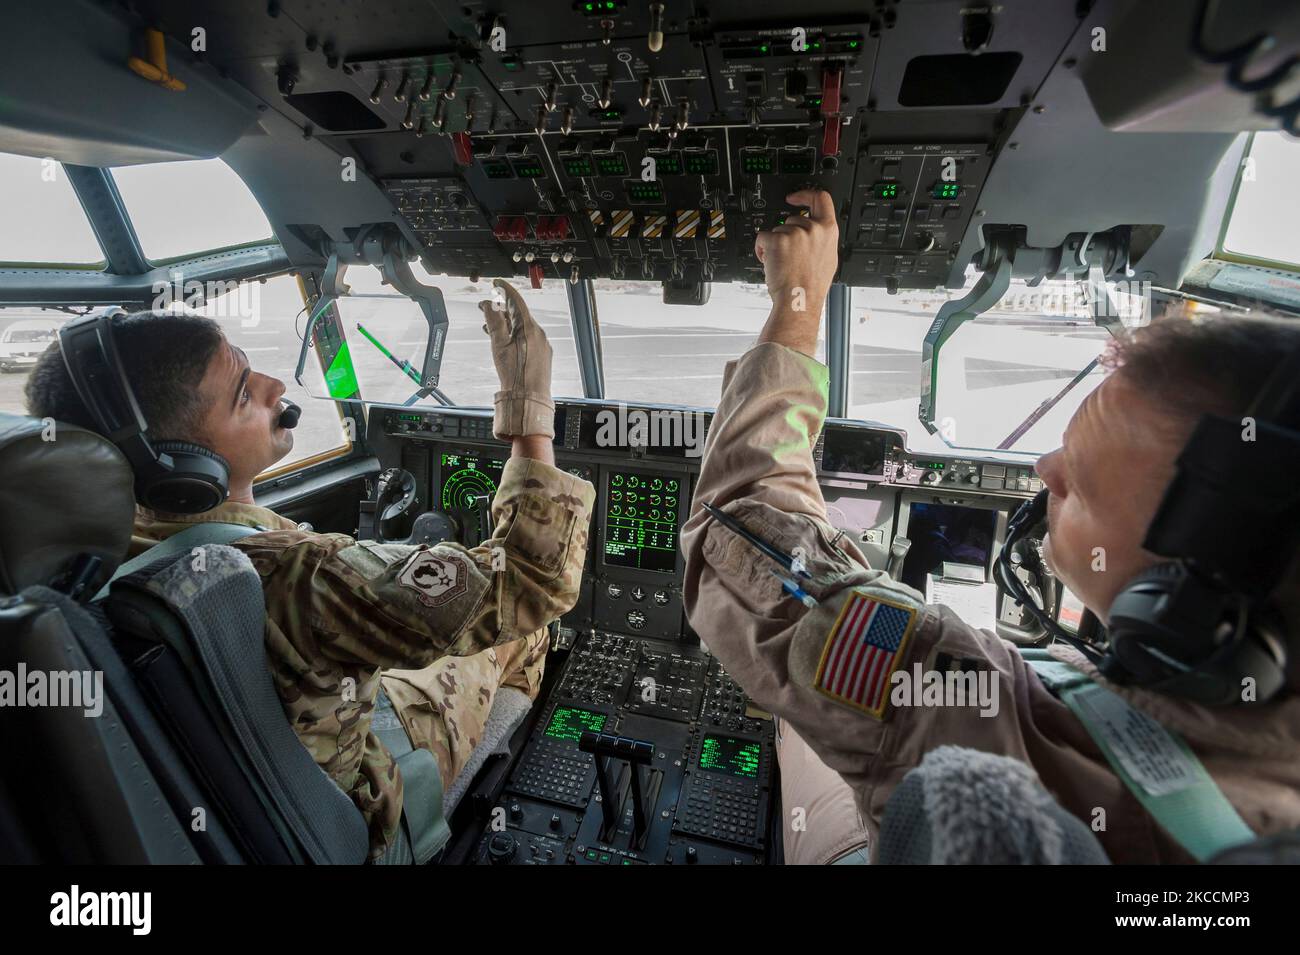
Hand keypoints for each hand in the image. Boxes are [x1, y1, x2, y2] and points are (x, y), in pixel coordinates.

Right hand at [479, 279, 554, 438]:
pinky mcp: (543, 355)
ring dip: (507, 323)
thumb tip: (489, 304)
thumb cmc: (514, 374)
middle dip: (502, 308)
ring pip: (523, 327)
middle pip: (519, 313)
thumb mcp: (498, 344)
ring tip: (489, 324)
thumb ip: (493, 322)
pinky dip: (515, 334)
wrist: (528, 399)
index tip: (496, 284)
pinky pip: (528, 338)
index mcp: (529, 327)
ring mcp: (543, 344)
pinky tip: (505, 340)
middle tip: (486, 305)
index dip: (505, 289)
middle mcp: (539, 333)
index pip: (516, 300)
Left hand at [753, 190, 839, 356]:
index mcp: (828, 230)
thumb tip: (816, 233)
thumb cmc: (812, 286)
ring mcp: (794, 233)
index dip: (805, 194)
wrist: (799, 299)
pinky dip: (762, 249)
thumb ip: (822, 240)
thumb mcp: (828, 258)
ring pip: (777, 230)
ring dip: (775, 244)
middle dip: (786, 235)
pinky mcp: (777, 240)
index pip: (821, 198)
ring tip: (782, 263)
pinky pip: (762, 238)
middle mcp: (812, 228)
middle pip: (792, 219)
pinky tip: (771, 263)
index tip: (794, 197)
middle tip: (788, 255)